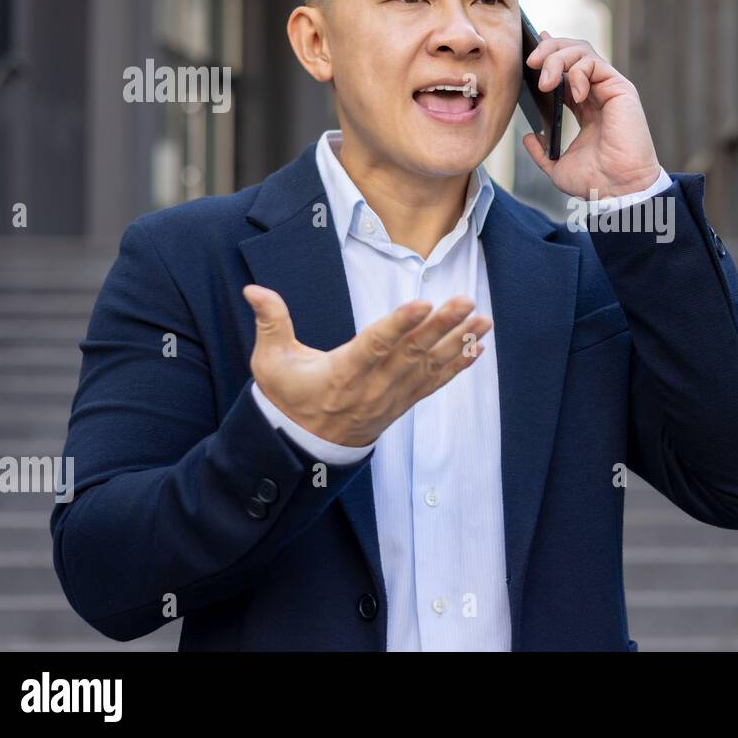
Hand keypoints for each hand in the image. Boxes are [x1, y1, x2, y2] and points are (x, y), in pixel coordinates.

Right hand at [243, 285, 491, 446]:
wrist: (304, 448)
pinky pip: (435, 384)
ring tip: (483, 319)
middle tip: (465, 301)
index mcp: (341, 373)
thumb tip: (254, 289)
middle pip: (411, 354)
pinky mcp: (403, 403)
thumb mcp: (270, 362)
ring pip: (429, 367)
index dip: (398, 325)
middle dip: (441, 326)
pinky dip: (458, 365)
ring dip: (458, 342)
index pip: (374, 346)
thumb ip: (270, 322)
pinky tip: (479, 346)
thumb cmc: (288, 397)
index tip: (421, 304)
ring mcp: (391, 397)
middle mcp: (372, 386)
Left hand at [522, 32, 661, 199]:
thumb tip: (528, 137)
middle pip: (572, 51)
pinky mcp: (620, 89)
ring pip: (582, 51)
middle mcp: (599, 94)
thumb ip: (541, 152)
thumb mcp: (558, 166)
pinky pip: (594, 63)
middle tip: (531, 62)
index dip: (549, 55)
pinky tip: (573, 93)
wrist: (617, 190)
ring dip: (557, 58)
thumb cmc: (595, 181)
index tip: (530, 53)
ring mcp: (610, 89)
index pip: (566, 70)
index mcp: (586, 108)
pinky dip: (577, 72)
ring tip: (545, 82)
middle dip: (548, 49)